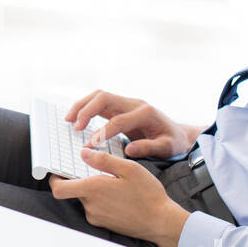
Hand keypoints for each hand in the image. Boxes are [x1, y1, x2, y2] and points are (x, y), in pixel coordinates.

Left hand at [48, 150, 191, 246]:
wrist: (161, 223)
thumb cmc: (148, 194)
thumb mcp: (129, 169)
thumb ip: (103, 160)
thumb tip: (83, 153)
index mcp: (94, 189)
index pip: (59, 188)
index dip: (54, 179)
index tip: (58, 171)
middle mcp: (91, 206)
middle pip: (73, 192)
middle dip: (80, 181)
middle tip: (96, 172)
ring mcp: (97, 217)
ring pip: (85, 200)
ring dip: (93, 191)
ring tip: (114, 184)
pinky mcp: (104, 224)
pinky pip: (95, 209)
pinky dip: (101, 201)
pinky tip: (118, 196)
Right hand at [65, 89, 202, 159]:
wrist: (179, 134)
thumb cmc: (172, 143)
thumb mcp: (166, 148)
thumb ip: (149, 148)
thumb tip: (129, 151)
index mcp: (145, 113)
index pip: (118, 120)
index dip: (102, 133)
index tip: (90, 146)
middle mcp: (135, 103)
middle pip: (105, 98)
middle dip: (86, 110)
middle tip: (74, 127)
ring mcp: (127, 103)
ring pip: (99, 95)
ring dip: (82, 105)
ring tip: (68, 120)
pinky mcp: (121, 106)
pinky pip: (100, 101)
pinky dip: (86, 107)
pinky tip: (76, 118)